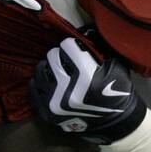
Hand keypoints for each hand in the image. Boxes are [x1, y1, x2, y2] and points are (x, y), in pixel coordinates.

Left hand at [29, 37, 146, 144]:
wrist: (115, 121)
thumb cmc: (116, 89)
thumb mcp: (116, 64)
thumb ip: (99, 45)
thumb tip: (82, 30)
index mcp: (86, 75)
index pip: (67, 45)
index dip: (73, 45)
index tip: (76, 49)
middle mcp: (67, 89)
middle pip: (52, 56)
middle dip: (60, 55)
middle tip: (67, 61)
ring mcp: (55, 102)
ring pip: (40, 71)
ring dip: (49, 68)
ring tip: (58, 70)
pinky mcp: (48, 112)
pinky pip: (34, 89)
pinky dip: (40, 83)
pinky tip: (49, 81)